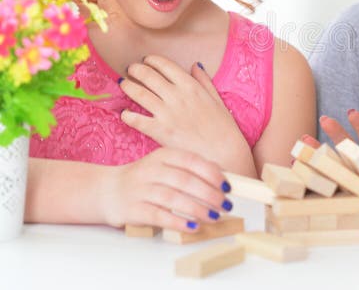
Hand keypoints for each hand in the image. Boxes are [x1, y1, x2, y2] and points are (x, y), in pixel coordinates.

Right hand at [102, 148, 232, 230]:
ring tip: (214, 217)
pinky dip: (177, 221)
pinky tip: (193, 226)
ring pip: (173, 198)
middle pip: (185, 181)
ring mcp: (140, 189)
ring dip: (197, 209)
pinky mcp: (132, 209)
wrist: (105, 190)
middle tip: (226, 205)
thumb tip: (221, 177)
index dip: (212, 174)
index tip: (228, 186)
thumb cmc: (145, 179)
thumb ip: (189, 169)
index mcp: (162, 156)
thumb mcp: (164, 166)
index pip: (192, 161)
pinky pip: (158, 215)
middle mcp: (151, 170)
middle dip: (210, 194)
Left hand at [119, 55, 249, 166]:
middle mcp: (177, 96)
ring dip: (128, 86)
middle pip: (148, 75)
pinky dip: (126, 115)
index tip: (146, 60)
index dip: (152, 60)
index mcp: (191, 86)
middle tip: (131, 69)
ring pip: (138, 93)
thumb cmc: (223, 128)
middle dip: (136, 69)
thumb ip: (204, 81)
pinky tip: (124, 114)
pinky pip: (135, 119)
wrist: (224, 154)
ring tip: (124, 84)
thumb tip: (195, 65)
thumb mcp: (217, 100)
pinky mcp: (159, 131)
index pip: (165, 65)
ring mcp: (167, 113)